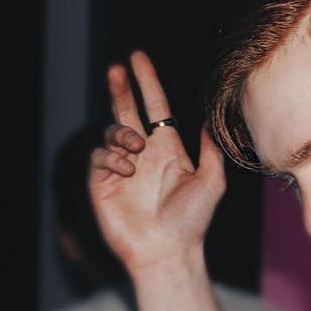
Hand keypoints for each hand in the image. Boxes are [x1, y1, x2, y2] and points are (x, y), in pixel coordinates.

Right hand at [89, 51, 226, 279]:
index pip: (155, 108)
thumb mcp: (211, 183)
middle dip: (120, 87)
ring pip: (111, 131)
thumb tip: (211, 120)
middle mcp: (143, 155)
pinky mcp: (102, 183)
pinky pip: (100, 156)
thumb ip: (210, 151)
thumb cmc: (192, 223)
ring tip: (135, 146)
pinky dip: (111, 156)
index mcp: (167, 150)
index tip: (138, 58)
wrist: (167, 253)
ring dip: (122, 131)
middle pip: (126, 110)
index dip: (146, 82)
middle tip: (117, 69)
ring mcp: (121, 168)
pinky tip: (127, 169)